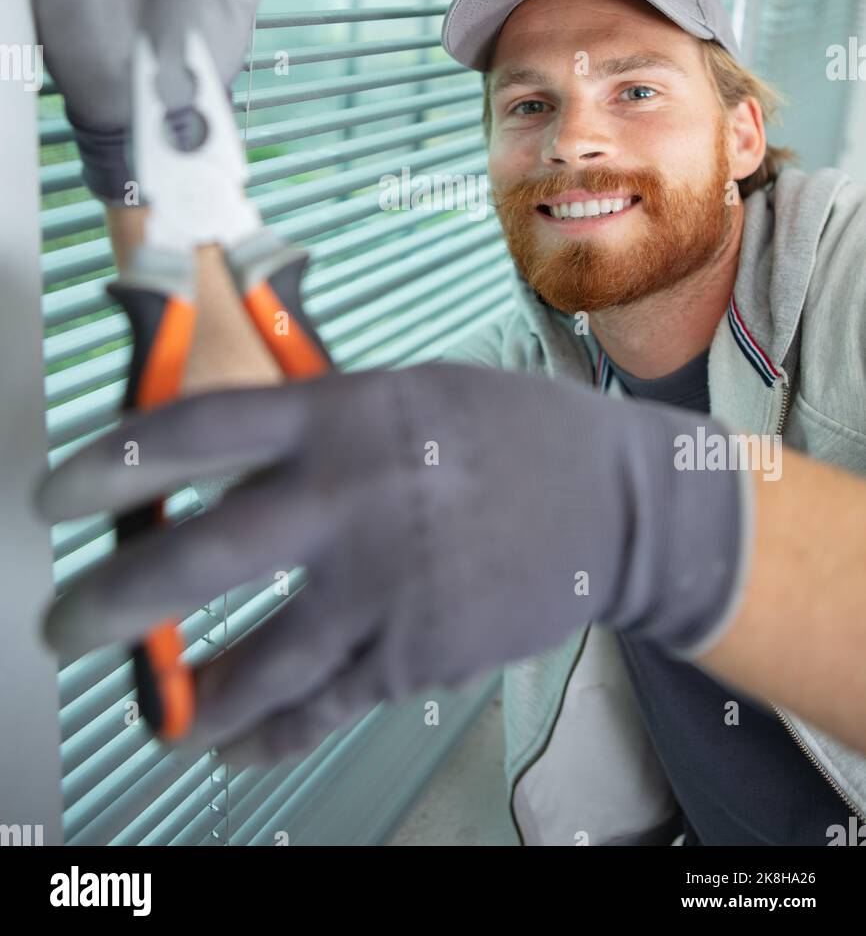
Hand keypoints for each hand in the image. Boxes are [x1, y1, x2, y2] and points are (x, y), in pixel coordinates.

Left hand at [34, 362, 745, 768]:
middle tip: (59, 627)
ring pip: (253, 663)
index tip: (57, 494)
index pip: (197, 434)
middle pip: (199, 558)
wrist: (618, 503)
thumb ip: (318, 423)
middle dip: (111, 600)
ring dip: (187, 695)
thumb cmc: (508, 431)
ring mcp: (383, 589)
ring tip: (151, 711)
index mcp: (344, 417)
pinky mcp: (415, 657)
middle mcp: (351, 502)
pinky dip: (266, 734)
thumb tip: (222, 455)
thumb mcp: (408, 393)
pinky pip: (318, 707)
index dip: (112, 464)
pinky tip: (230, 744)